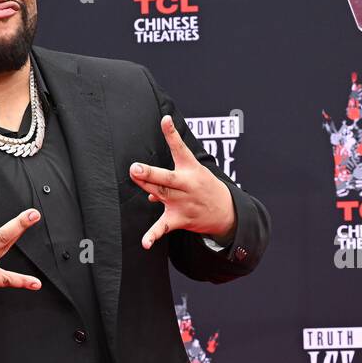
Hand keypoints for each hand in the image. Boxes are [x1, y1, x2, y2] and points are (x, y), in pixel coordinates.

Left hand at [129, 115, 234, 249]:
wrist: (227, 212)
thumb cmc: (204, 188)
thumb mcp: (194, 174)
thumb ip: (168, 179)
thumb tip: (148, 194)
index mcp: (191, 169)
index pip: (180, 149)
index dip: (172, 134)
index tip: (165, 120)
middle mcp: (187, 185)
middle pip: (166, 178)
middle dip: (150, 173)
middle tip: (135, 168)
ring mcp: (183, 202)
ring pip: (161, 194)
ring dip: (147, 189)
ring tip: (135, 176)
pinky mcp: (180, 219)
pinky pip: (164, 227)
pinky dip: (153, 235)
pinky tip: (145, 243)